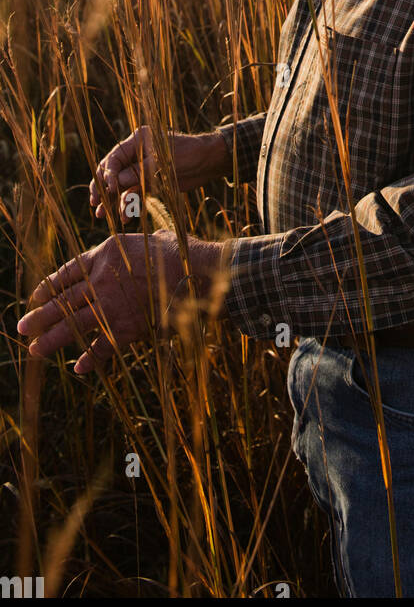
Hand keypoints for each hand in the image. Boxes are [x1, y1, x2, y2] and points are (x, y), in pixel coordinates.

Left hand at [17, 232, 226, 373]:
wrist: (198, 274)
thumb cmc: (179, 252)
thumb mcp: (150, 238)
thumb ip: (131, 247)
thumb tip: (133, 245)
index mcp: (105, 254)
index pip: (67, 272)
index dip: (49, 286)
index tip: (36, 296)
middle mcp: (102, 280)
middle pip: (63, 300)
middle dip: (40, 316)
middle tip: (22, 327)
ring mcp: (112, 306)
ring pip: (73, 325)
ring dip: (51, 340)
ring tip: (34, 350)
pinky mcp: (127, 328)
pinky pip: (103, 347)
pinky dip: (91, 358)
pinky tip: (79, 368)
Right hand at [89, 125, 229, 219]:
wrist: (208, 162)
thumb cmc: (188, 154)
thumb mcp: (162, 163)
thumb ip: (138, 173)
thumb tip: (115, 185)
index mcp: (136, 141)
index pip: (113, 158)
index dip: (108, 175)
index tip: (110, 190)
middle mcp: (135, 153)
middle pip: (111, 172)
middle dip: (102, 189)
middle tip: (95, 204)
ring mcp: (141, 168)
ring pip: (121, 186)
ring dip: (113, 200)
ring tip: (102, 216)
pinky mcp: (149, 181)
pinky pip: (133, 193)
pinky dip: (128, 204)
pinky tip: (125, 216)